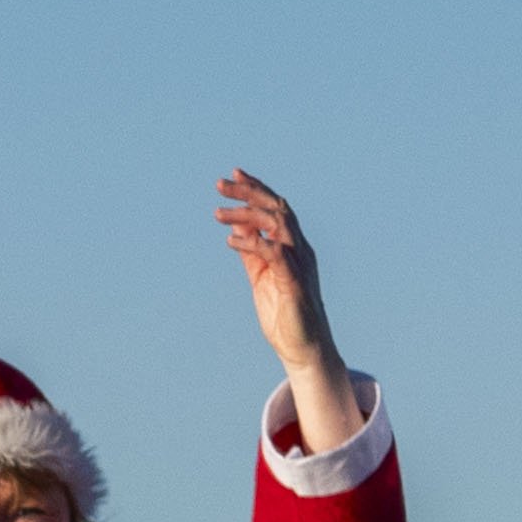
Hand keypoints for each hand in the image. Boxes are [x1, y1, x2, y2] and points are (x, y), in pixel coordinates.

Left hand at [217, 170, 337, 372]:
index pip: (275, 209)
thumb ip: (252, 254)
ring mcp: (299, 264)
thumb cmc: (284, 312)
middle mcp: (299, 249)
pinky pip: (276, 255)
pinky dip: (254, 244)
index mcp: (292, 246)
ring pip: (278, 225)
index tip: (233, 175)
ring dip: (247, 215)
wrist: (303, 346)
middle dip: (249, 192)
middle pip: (277, 209)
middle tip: (220, 184)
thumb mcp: (261, 277)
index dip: (256, 189)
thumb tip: (236, 232)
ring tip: (218, 213)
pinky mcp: (294, 282)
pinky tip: (231, 241)